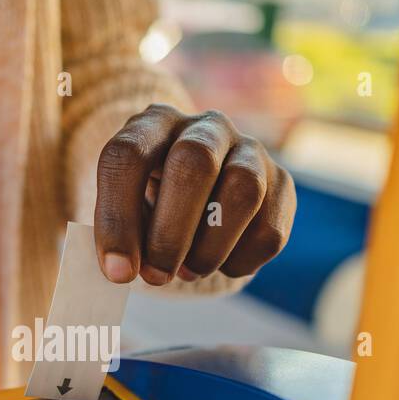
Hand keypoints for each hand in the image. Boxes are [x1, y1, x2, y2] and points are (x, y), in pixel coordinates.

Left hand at [93, 104, 295, 284]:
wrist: (201, 194)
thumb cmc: (152, 202)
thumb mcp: (126, 208)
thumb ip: (121, 234)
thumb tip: (122, 269)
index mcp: (154, 124)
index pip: (128, 156)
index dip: (118, 218)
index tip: (116, 271)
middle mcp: (205, 127)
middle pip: (194, 162)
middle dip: (171, 232)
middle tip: (156, 275)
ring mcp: (250, 150)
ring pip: (243, 189)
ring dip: (210, 247)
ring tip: (188, 272)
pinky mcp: (282, 183)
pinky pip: (270, 227)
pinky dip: (241, 259)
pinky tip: (221, 265)